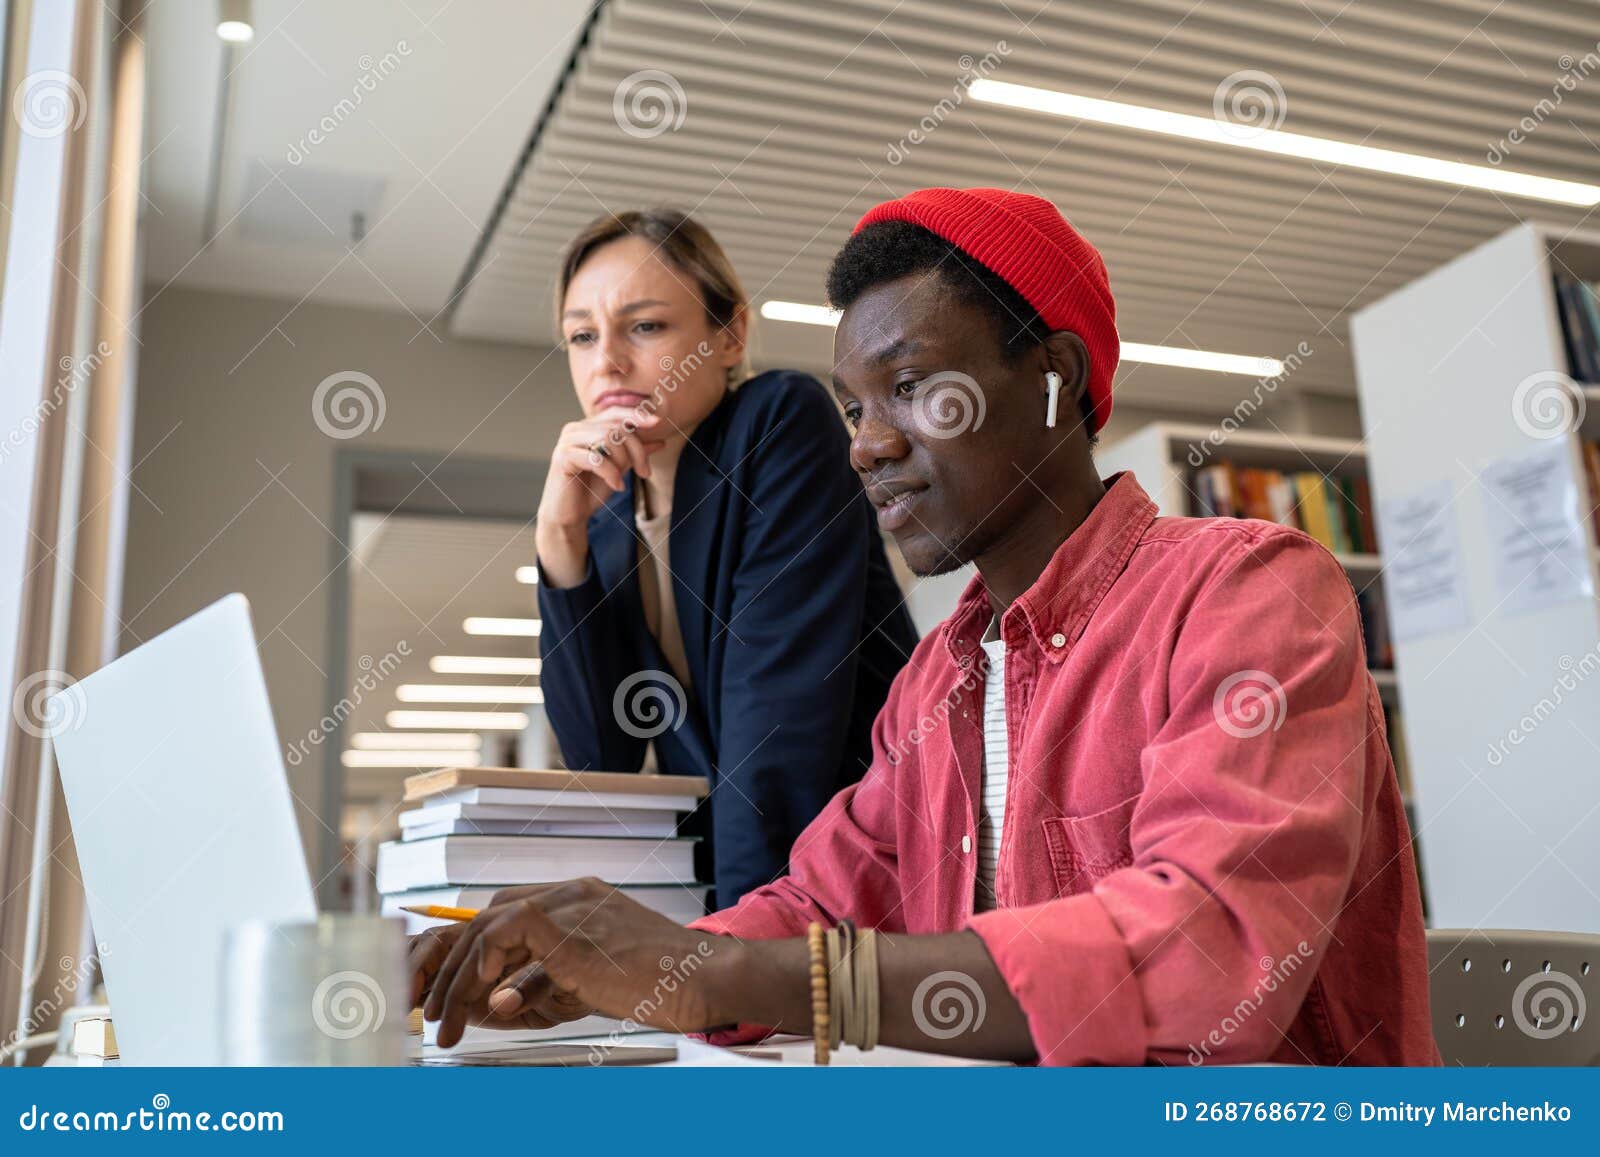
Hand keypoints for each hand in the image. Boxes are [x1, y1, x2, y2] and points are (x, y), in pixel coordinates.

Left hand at [421, 878, 726, 1048]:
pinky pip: (510, 935)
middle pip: (487, 916)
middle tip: (431, 1010)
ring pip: (490, 926)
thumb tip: (492, 1004)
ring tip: (445, 1021)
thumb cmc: (660, 983)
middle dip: (450, 967)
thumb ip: (544, 983)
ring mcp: (573, 907)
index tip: (445, 989)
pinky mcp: (574, 930)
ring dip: (459, 978)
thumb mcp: (592, 980)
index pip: (503, 913)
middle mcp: (571, 894)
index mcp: (577, 899)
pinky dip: (487, 967)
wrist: (704, 978)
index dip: (468, 951)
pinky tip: (486, 1003)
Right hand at [535, 408, 665, 586]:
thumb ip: (635, 453)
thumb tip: (660, 440)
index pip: (615, 413)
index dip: (636, 415)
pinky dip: (611, 473)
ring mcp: (568, 441)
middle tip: (645, 472)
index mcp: (587, 427)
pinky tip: (616, 486)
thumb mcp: (620, 468)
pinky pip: (597, 458)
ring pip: (607, 438)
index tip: (657, 423)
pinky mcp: (564, 457)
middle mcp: (575, 429)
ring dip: (623, 461)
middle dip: (636, 450)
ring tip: (622, 481)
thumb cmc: (591, 490)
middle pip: (616, 427)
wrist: (569, 515)